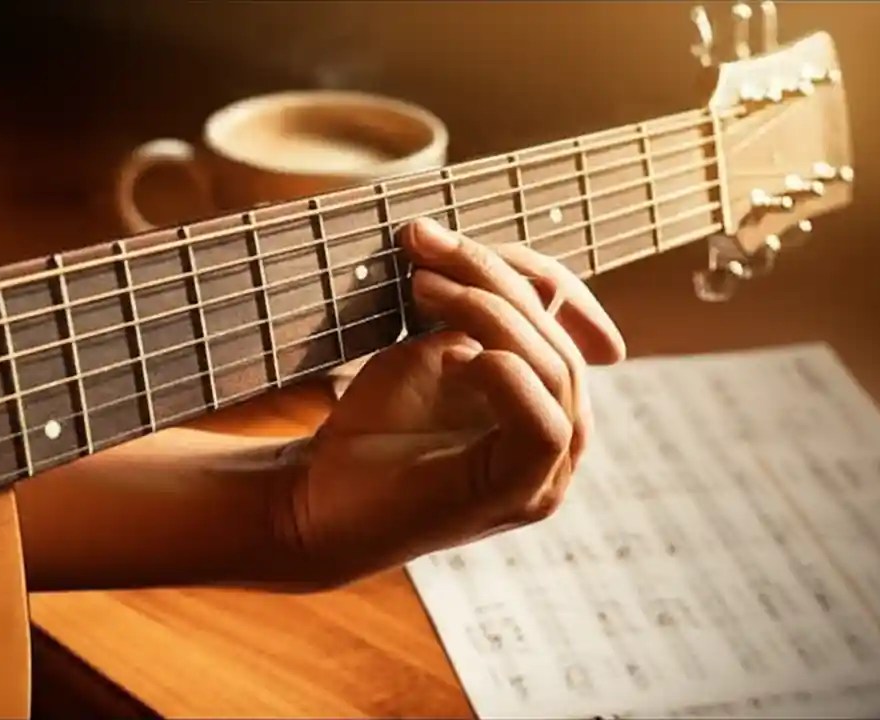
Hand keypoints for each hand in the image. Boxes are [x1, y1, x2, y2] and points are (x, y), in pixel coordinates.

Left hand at [274, 217, 625, 584]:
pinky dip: (508, 380)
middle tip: (421, 247)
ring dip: (491, 315)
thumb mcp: (430, 351)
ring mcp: (546, 474)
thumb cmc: (371, 427)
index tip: (434, 234)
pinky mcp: (520, 495)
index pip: (561, 318)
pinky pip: (544, 427)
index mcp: (547, 400)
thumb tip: (530, 268)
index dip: (512, 266)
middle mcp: (561, 437)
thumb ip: (479, 315)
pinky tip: (459, 356)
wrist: (317, 497)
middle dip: (493, 280)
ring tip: (422, 288)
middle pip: (557, 339)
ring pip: (555, 372)